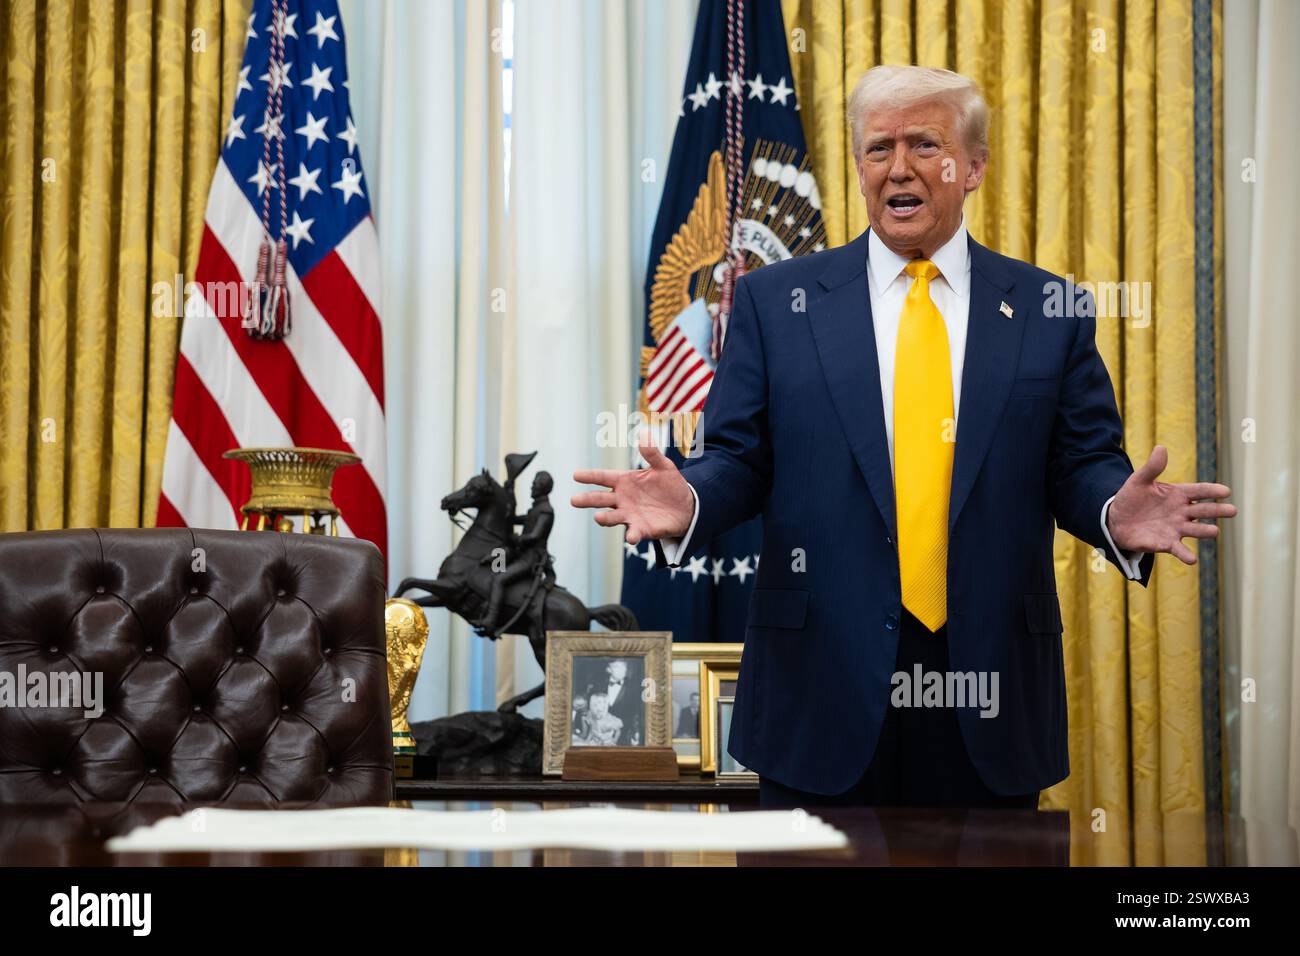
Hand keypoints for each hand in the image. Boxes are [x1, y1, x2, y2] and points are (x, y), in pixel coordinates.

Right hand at [571, 435, 694, 544]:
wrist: (686, 507)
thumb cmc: (670, 484)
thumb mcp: (663, 466)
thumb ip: (652, 453)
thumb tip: (645, 434)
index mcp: (624, 481)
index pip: (602, 477)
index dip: (589, 476)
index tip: (576, 475)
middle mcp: (622, 499)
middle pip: (600, 498)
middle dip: (587, 499)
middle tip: (574, 500)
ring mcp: (629, 515)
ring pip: (611, 517)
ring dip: (604, 518)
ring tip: (597, 517)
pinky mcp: (641, 529)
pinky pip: (633, 533)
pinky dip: (631, 535)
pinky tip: (631, 536)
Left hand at [1106, 445, 1236, 564]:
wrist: (1116, 520)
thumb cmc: (1132, 498)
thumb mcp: (1139, 480)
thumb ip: (1152, 467)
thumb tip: (1161, 448)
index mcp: (1178, 494)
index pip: (1199, 491)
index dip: (1212, 491)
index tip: (1226, 491)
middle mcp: (1182, 512)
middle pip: (1203, 510)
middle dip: (1217, 510)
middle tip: (1232, 510)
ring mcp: (1176, 528)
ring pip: (1195, 530)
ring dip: (1205, 531)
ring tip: (1214, 531)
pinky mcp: (1166, 543)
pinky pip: (1178, 549)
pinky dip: (1185, 554)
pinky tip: (1192, 559)